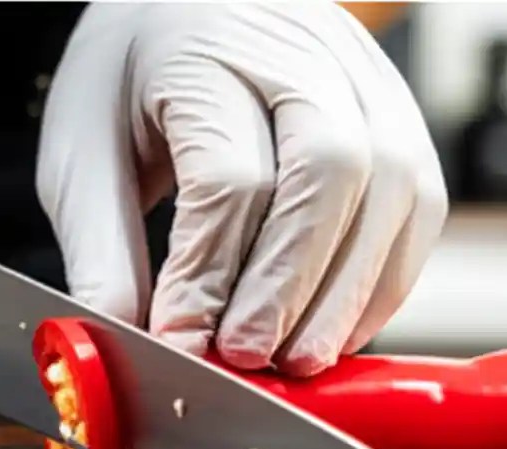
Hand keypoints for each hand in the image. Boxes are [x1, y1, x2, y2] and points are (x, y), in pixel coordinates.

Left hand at [36, 3, 446, 375]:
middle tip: (250, 355)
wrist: (188, 5)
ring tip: (297, 356)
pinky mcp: (398, 110)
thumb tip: (125, 338)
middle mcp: (299, 51)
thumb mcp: (84, 150)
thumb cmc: (134, 74)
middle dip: (291, 284)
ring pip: (395, 185)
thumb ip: (102, 248)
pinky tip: (339, 323)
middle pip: (331, 170)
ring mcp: (363, 75)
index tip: (184, 339)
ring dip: (348, 292)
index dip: (210, 273)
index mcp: (206, 51)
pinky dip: (384, 277)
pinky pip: (421, 202)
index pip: (230, 175)